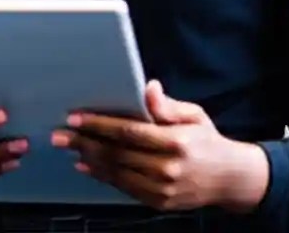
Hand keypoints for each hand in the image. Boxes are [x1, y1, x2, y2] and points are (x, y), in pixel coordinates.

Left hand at [52, 81, 268, 212]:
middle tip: (60, 135)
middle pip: (116, 154)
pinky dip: (102, 176)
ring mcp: (162, 189)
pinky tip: (87, 165)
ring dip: (89, 159)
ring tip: (68, 147)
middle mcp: (168, 168)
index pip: (129, 132)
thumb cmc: (208, 141)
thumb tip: (148, 86)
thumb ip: (167, 105)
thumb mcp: (194, 115)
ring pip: (116, 172)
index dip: (99, 125)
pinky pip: (123, 188)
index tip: (76, 117)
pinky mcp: (158, 202)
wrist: (229, 179)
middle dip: (84, 142)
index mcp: (176, 141)